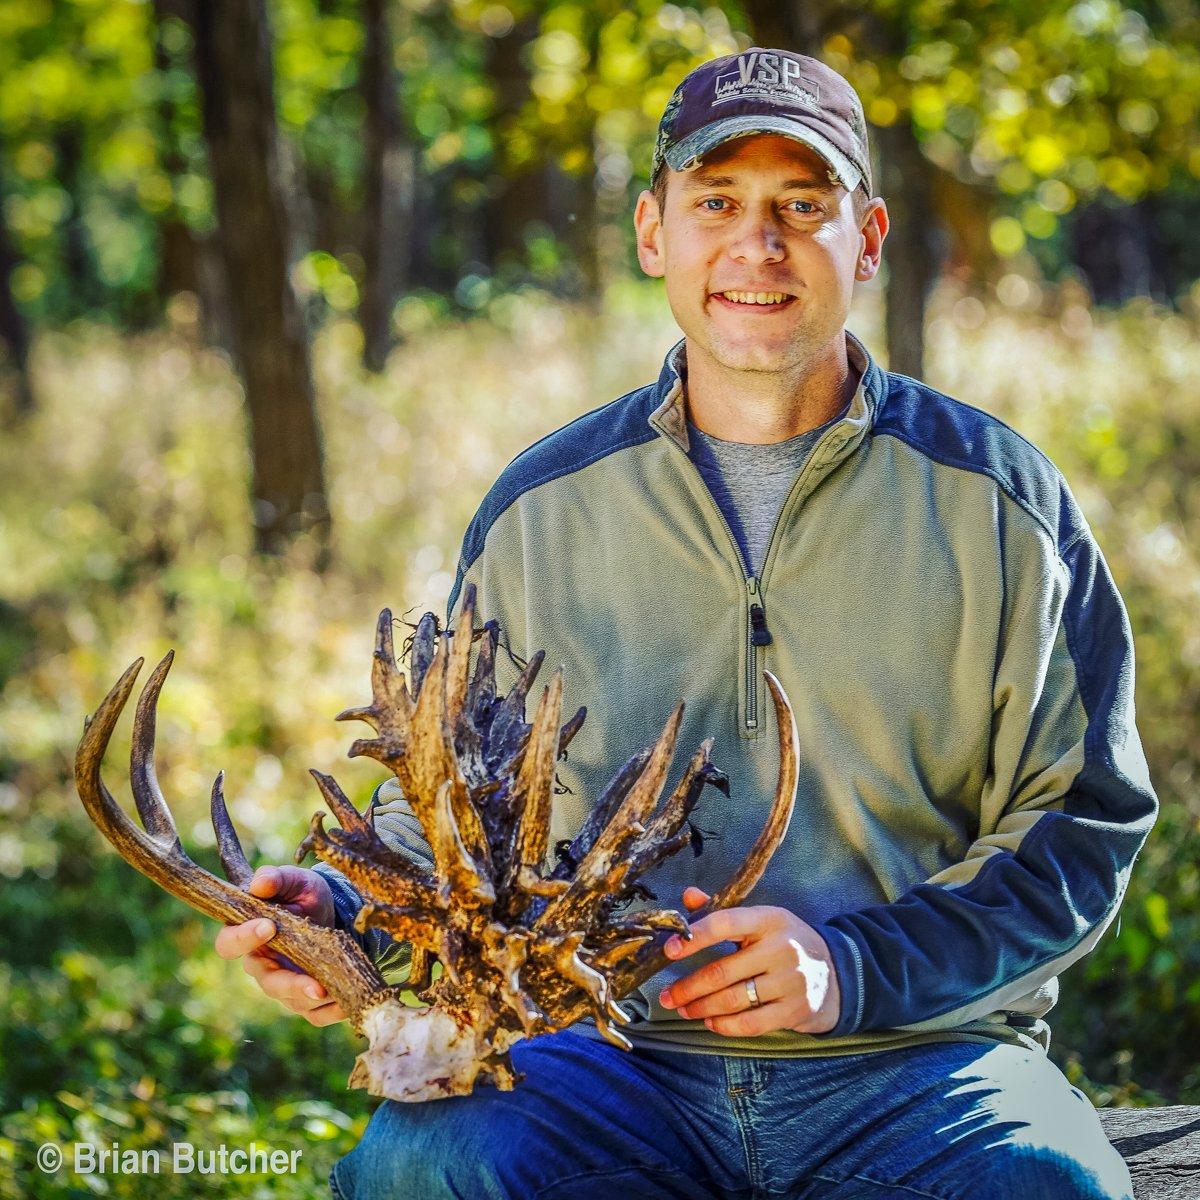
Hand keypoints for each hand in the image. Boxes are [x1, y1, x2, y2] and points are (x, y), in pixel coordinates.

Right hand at [213, 865, 346, 1026]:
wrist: (330, 910)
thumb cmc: (302, 894)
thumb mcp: (294, 880)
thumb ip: (276, 878)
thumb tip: (260, 884)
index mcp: (247, 935)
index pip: (229, 944)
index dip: (244, 938)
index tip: (269, 925)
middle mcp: (262, 965)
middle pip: (267, 982)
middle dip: (291, 984)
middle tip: (314, 985)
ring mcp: (284, 985)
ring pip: (292, 1001)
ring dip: (315, 998)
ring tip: (337, 990)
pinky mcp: (305, 999)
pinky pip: (315, 1015)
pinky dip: (331, 1011)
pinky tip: (347, 1002)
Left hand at [656, 887, 839, 1036]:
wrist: (836, 973)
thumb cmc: (786, 942)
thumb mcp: (762, 920)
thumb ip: (723, 911)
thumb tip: (688, 896)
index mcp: (769, 919)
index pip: (724, 923)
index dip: (693, 938)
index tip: (668, 951)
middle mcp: (781, 948)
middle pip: (722, 971)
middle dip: (688, 987)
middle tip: (667, 996)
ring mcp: (790, 981)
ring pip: (732, 1000)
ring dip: (701, 1008)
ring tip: (684, 1009)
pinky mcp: (795, 1010)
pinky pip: (750, 1023)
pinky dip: (724, 1025)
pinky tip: (709, 1021)